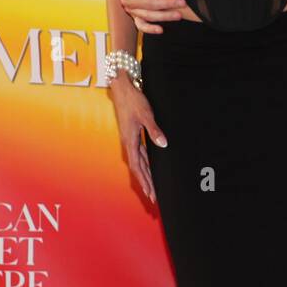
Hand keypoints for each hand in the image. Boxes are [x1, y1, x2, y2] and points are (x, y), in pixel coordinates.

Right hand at [109, 77, 165, 203]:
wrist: (122, 89)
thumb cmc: (134, 101)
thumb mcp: (146, 115)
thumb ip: (155, 130)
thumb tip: (163, 145)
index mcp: (130, 141)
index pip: (138, 167)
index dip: (145, 181)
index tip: (151, 193)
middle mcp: (129, 143)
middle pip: (138, 169)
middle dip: (146, 183)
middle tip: (153, 197)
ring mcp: (130, 140)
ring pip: (139, 162)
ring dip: (146, 175)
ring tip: (152, 188)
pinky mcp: (133, 135)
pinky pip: (140, 154)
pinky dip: (145, 164)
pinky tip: (150, 168)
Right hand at [119, 0, 189, 32]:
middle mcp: (127, 0)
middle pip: (149, 4)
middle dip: (167, 3)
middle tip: (182, 2)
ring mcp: (131, 10)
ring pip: (148, 15)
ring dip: (164, 16)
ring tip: (178, 15)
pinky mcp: (135, 17)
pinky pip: (141, 26)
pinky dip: (150, 29)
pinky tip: (161, 30)